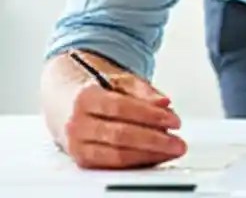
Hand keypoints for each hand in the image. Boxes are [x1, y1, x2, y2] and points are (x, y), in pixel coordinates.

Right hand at [53, 65, 185, 168]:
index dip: (150, 116)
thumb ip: (144, 91)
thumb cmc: (99, 89)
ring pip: (116, 154)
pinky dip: (137, 162)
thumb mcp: (120, 80)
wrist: (66, 100)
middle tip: (178, 142)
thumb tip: (164, 102)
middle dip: (154, 140)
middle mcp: (77, 123)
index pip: (121, 108)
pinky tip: (156, 157)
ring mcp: (77, 144)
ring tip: (171, 151)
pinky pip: (112, 165)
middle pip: (120, 135)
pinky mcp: (82, 159)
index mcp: (85, 97)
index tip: (174, 120)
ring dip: (148, 155)